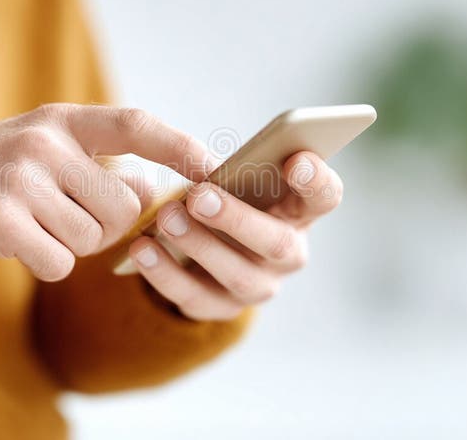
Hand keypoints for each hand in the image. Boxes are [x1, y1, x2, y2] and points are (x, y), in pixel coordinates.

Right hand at [0, 103, 209, 279]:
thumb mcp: (45, 151)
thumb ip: (97, 163)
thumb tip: (153, 191)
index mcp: (61, 120)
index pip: (134, 126)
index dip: (179, 146)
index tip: (215, 168)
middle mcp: (44, 143)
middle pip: (124, 205)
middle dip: (109, 226)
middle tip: (69, 218)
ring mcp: (20, 180)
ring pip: (93, 238)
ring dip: (72, 245)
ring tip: (36, 225)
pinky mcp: (1, 221)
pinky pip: (59, 262)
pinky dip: (47, 263)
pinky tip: (19, 244)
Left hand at [127, 152, 342, 320]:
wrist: (195, 243)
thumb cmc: (223, 194)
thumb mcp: (234, 176)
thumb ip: (237, 168)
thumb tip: (207, 161)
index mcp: (299, 210)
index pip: (324, 197)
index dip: (316, 180)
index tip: (295, 158)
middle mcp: (288, 254)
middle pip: (277, 243)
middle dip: (237, 219)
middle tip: (199, 195)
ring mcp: (258, 286)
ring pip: (237, 275)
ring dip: (199, 245)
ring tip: (165, 218)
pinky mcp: (220, 308)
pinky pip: (194, 297)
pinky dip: (165, 272)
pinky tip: (142, 249)